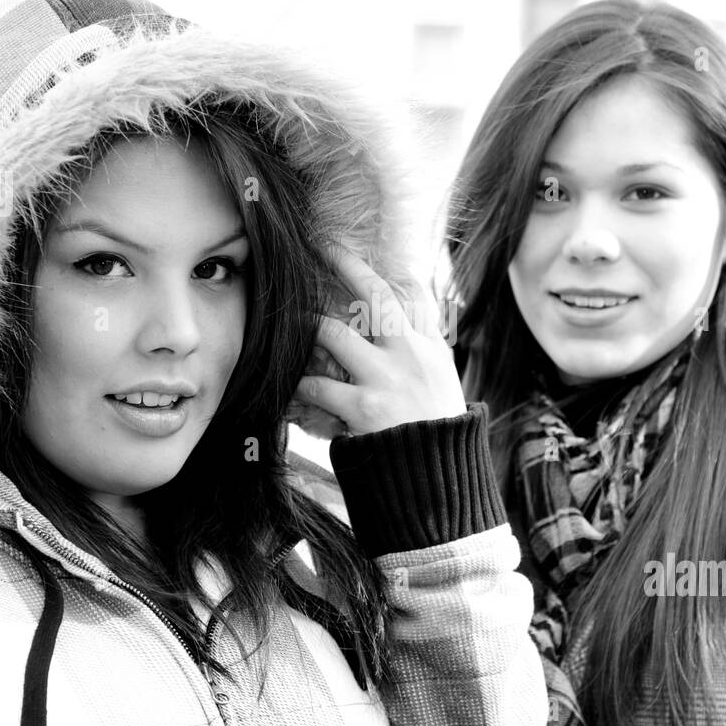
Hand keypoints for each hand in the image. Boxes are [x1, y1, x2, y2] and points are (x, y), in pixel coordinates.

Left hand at [295, 248, 466, 435]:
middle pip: (370, 296)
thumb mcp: (442, 380)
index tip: (338, 245)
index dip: (367, 266)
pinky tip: (282, 384)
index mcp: (428, 346)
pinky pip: (316, 386)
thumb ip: (423, 346)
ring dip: (305, 329)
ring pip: (332, 334)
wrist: (442, 479)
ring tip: (284, 326)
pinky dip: (296, 385)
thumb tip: (411, 311)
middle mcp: (409, 354)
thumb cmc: (438, 431)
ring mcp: (385, 378)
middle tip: (312, 253)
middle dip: (341, 267)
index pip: (403, 292)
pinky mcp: (364, 407)